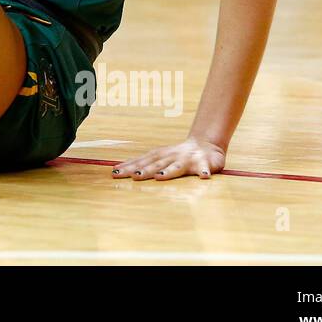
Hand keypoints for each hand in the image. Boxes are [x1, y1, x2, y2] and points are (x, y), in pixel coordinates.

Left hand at [111, 137, 225, 180]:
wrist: (206, 144)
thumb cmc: (178, 155)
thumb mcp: (160, 157)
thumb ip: (143, 164)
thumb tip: (117, 170)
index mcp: (159, 156)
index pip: (141, 161)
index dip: (128, 166)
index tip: (115, 172)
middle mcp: (171, 157)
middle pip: (155, 164)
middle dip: (144, 170)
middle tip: (133, 177)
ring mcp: (187, 160)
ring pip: (176, 167)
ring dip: (168, 172)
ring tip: (159, 177)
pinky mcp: (204, 164)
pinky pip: (204, 169)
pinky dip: (204, 172)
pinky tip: (204, 177)